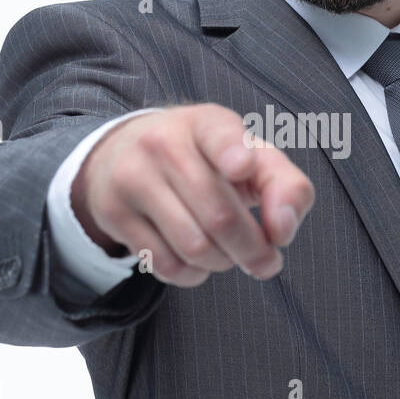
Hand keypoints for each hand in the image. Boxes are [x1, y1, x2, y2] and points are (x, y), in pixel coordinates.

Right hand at [70, 104, 314, 286]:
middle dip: (253, 250)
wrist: (125, 153)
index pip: (221, 135)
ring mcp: (133, 177)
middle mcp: (164, 143)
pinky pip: (167, 265)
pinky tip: (196, 259)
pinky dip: (193, 274)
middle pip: (221, 216)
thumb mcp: (249, 157)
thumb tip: (282, 230)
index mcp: (207, 123)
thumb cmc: (206, 161)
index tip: (242, 168)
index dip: (233, 153)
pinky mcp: (114, 212)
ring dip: (223, 263)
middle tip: (266, 260)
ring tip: (227, 253)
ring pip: (195, 247)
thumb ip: (285, 186)